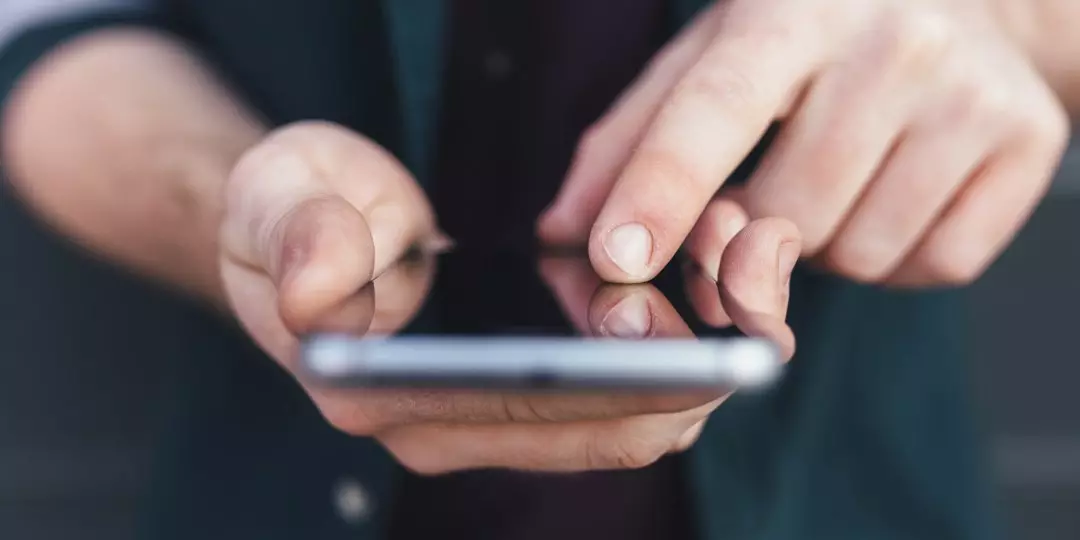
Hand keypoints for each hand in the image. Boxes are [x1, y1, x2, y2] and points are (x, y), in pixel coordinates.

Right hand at [217, 122, 796, 473]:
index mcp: (388, 397)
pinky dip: (681, 342)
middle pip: (617, 432)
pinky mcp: (525, 392)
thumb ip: (298, 240)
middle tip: (739, 258)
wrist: (302, 223)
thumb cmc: (290, 210)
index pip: (540, 414)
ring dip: (704, 348)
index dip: (641, 382)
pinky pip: (629, 389)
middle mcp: (450, 429)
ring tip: (728, 250)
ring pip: (640, 418)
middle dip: (701, 361)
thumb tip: (314, 293)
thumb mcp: (280, 198)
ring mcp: (492, 416)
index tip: (716, 331)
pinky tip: (697, 271)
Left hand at [539, 0, 1069, 285]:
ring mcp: (971, 93)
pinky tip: (892, 190)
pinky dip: (895, 255)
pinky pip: (931, 265)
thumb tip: (565, 233)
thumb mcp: (710, 58)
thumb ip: (630, 141)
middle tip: (751, 204)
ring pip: (856, 251)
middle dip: (747, 239)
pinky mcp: (1028, 143)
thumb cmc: (810, 38)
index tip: (615, 261)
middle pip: (785, 212)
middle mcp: (891, 42)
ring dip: (823, 244)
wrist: (966, 0)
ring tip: (836, 174)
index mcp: (789, 10)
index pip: (714, 108)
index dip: (661, 190)